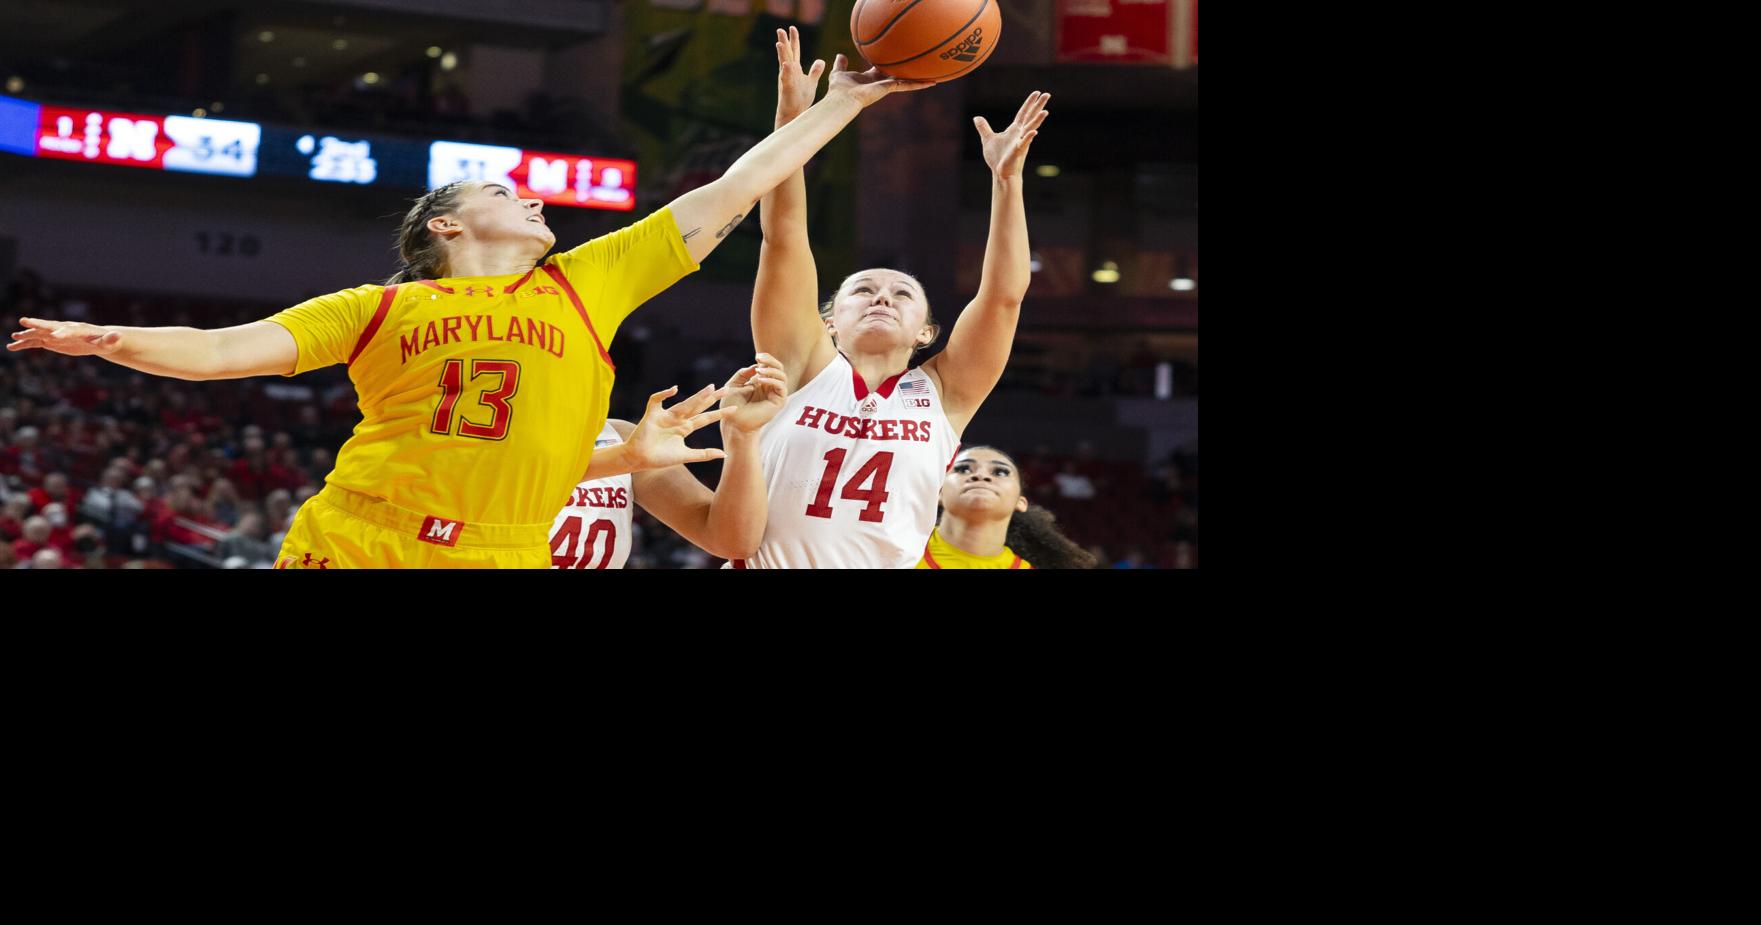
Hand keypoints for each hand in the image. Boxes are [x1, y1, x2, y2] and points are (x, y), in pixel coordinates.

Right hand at [8, 318, 123, 355]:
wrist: (99, 340)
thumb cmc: (106, 341)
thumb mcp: (110, 342)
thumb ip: (111, 339)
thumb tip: (117, 336)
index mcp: (78, 330)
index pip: (69, 330)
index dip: (62, 333)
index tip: (53, 337)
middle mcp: (63, 329)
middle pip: (49, 326)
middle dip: (38, 324)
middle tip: (24, 321)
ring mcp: (55, 335)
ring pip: (38, 334)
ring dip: (27, 336)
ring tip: (13, 338)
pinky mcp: (51, 341)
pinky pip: (35, 343)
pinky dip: (24, 345)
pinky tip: (12, 347)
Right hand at [624, 383, 732, 469]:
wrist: (639, 460)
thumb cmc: (660, 458)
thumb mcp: (686, 456)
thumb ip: (705, 454)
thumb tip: (725, 454)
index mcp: (685, 428)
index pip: (705, 418)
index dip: (719, 414)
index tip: (734, 409)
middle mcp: (677, 419)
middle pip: (698, 406)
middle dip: (711, 398)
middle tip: (727, 388)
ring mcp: (665, 416)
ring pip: (683, 403)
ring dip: (696, 396)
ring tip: (710, 389)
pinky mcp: (652, 414)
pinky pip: (656, 400)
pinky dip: (663, 394)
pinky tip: (673, 389)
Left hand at [719, 353, 789, 435]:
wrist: (733, 422)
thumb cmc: (731, 406)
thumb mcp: (733, 385)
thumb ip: (743, 374)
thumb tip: (756, 366)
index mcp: (761, 383)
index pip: (770, 366)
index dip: (766, 359)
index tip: (757, 356)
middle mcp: (770, 388)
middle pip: (779, 368)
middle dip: (771, 361)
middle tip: (759, 358)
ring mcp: (775, 395)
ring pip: (782, 376)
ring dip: (771, 371)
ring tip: (759, 371)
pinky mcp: (779, 402)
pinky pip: (781, 387)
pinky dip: (772, 380)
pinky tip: (760, 380)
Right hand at [775, 26, 824, 127]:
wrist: (795, 114)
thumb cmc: (800, 99)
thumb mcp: (811, 82)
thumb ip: (815, 71)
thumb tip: (821, 61)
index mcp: (795, 69)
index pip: (794, 51)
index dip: (793, 40)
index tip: (792, 28)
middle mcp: (789, 72)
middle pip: (787, 54)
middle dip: (784, 42)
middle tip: (780, 29)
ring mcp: (787, 80)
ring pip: (784, 64)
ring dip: (782, 54)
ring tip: (780, 43)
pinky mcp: (787, 89)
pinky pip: (786, 79)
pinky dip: (785, 72)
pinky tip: (785, 65)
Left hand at [825, 53, 933, 108]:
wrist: (841, 99)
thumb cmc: (839, 89)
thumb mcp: (839, 73)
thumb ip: (841, 65)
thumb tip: (840, 55)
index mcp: (869, 79)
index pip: (882, 71)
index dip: (889, 66)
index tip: (896, 61)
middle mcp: (879, 83)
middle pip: (897, 76)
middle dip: (907, 74)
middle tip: (919, 69)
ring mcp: (885, 87)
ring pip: (905, 82)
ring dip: (919, 81)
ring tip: (933, 79)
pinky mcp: (888, 88)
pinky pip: (906, 84)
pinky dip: (919, 84)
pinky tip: (931, 82)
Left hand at [976, 91, 1050, 179]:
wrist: (1000, 172)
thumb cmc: (997, 157)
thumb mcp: (987, 139)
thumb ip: (983, 127)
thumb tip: (977, 117)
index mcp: (1014, 130)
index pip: (1023, 113)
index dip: (1029, 103)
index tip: (1037, 93)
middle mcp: (1020, 134)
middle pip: (1031, 116)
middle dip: (1039, 106)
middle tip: (1048, 94)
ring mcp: (1020, 142)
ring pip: (1031, 128)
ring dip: (1037, 120)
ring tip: (1045, 111)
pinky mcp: (1017, 151)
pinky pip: (1023, 143)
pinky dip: (1028, 137)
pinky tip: (1034, 131)